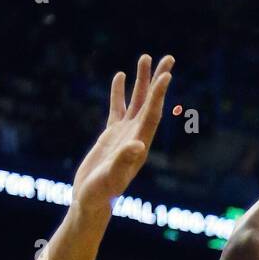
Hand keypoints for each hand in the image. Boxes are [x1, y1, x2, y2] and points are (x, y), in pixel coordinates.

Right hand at [72, 54, 174, 216]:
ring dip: (141, 81)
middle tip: (168, 57)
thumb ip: (123, 161)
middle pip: (150, 103)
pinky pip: (118, 109)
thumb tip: (138, 145)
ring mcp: (124, 135)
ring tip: (145, 58)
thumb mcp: (111, 177)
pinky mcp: (111, 136)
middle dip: (158, 80)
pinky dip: (119, 92)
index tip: (166, 74)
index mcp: (139, 145)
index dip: (159, 95)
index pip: (152, 114)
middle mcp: (136, 137)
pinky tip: (120, 76)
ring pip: (136, 102)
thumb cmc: (100, 194)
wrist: (90, 202)